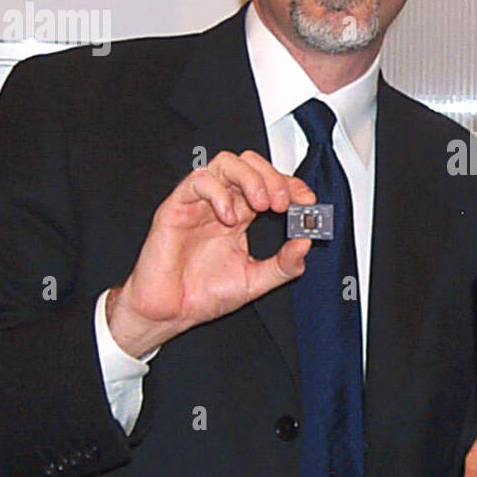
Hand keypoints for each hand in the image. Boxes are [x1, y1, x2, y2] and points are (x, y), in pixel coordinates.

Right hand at [107, 150, 313, 356]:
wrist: (169, 313)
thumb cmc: (203, 295)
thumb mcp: (256, 281)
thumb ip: (284, 264)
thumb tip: (306, 243)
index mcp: (241, 216)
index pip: (269, 184)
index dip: (290, 185)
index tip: (306, 201)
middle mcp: (222, 205)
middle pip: (250, 164)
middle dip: (273, 177)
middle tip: (282, 203)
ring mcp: (199, 204)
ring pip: (226, 162)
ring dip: (250, 177)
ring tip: (261, 204)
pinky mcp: (176, 207)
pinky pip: (198, 181)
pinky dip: (219, 193)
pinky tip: (228, 218)